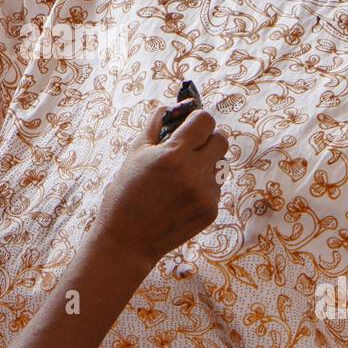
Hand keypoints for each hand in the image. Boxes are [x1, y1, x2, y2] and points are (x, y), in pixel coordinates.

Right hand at [90, 103, 228, 267]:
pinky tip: (180, 197)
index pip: (206, 121)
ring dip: (206, 164)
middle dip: (208, 139)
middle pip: (222, 140)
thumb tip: (170, 107)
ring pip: (220, 165)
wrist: (127, 241)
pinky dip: (202, 186)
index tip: (188, 126)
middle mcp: (194, 173)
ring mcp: (206, 194)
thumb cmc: (125, 193)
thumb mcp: (134, 154)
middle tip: (190, 148)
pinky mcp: (211, 211)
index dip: (197, 120)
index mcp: (173, 154)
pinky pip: (216, 187)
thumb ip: (155, 126)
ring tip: (181, 177)